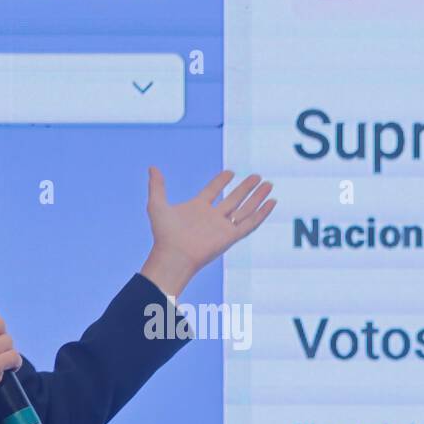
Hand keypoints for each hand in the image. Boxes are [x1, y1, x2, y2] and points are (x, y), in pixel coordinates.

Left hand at [141, 167, 276, 296]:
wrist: (173, 256)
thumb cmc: (164, 234)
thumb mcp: (157, 205)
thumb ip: (157, 186)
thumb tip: (152, 167)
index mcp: (197, 208)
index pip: (213, 191)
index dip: (221, 181)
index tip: (231, 172)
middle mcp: (212, 217)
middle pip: (234, 198)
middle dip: (246, 188)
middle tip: (257, 176)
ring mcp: (223, 227)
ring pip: (245, 209)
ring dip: (257, 197)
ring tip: (269, 184)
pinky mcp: (231, 237)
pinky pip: (250, 223)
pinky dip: (262, 213)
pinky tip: (271, 202)